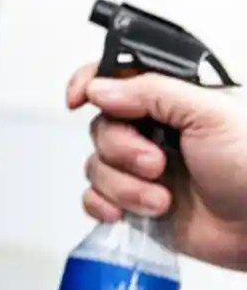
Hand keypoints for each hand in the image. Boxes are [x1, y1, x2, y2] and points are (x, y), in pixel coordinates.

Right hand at [68, 63, 246, 269]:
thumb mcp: (210, 115)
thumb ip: (154, 92)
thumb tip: (101, 88)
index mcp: (169, 102)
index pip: (116, 78)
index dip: (89, 83)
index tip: (79, 99)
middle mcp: (150, 132)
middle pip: (100, 128)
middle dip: (122, 151)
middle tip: (156, 163)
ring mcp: (138, 169)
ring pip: (95, 167)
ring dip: (123, 187)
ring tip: (160, 198)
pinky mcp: (131, 202)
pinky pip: (93, 199)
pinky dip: (106, 206)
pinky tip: (132, 211)